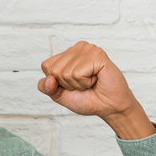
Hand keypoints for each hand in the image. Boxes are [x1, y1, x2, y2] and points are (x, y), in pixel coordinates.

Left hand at [37, 41, 155, 138]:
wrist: (108, 107)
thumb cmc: (88, 99)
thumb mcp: (60, 95)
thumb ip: (47, 88)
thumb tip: (49, 80)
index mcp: (67, 55)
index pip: (46, 66)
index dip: (57, 82)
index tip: (72, 85)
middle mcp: (76, 48)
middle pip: (54, 70)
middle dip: (67, 84)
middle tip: (83, 85)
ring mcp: (87, 49)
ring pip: (66, 72)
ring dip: (78, 84)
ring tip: (90, 82)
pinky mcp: (97, 54)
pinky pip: (78, 73)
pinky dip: (85, 82)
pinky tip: (96, 79)